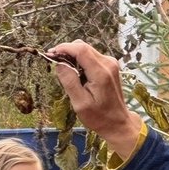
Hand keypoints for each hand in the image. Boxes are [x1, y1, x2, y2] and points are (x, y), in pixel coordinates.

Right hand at [48, 41, 143, 158]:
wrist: (118, 122)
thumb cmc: (99, 117)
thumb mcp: (80, 103)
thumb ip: (69, 81)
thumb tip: (59, 63)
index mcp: (100, 73)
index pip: (80, 49)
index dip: (63, 48)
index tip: (50, 54)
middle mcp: (108, 63)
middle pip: (83, 47)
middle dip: (66, 51)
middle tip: (54, 61)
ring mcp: (110, 63)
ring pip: (87, 50)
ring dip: (73, 56)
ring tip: (64, 70)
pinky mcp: (110, 66)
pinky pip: (91, 56)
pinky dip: (80, 61)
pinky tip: (76, 73)